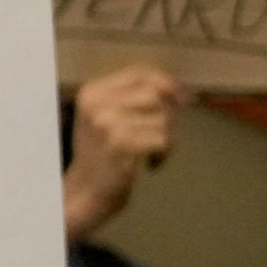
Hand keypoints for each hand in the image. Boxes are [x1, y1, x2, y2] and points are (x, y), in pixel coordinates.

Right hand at [61, 63, 183, 241]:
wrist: (85, 193)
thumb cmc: (101, 155)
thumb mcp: (105, 117)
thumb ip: (132, 98)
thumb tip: (179, 92)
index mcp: (92, 92)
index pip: (138, 73)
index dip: (165, 83)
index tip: (181, 100)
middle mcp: (97, 104)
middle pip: (155, 96)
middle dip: (166, 118)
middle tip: (158, 139)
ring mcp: (107, 123)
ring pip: (163, 119)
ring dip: (166, 140)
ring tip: (151, 154)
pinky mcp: (121, 145)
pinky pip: (163, 140)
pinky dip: (164, 155)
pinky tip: (150, 165)